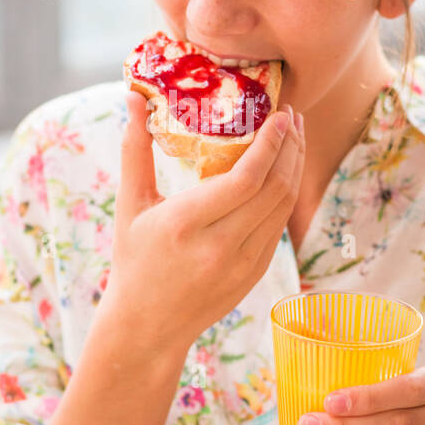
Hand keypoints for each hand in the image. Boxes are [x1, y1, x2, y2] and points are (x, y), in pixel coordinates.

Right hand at [99, 90, 304, 352]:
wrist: (147, 327)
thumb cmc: (133, 261)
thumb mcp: (130, 206)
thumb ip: (135, 150)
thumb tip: (134, 98)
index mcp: (187, 224)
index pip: (246, 179)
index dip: (271, 143)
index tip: (281, 114)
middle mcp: (220, 246)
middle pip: (275, 188)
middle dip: (292, 147)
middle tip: (291, 115)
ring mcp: (243, 265)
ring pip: (284, 207)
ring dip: (295, 167)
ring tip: (293, 137)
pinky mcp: (255, 274)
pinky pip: (278, 225)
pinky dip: (285, 194)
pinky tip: (282, 172)